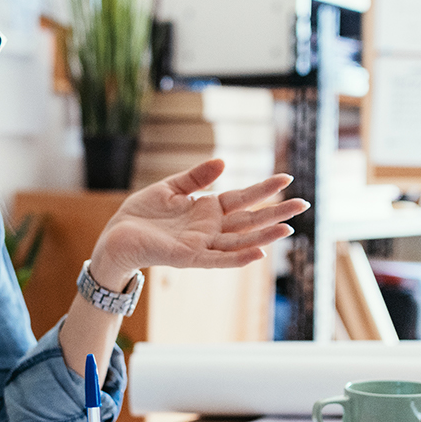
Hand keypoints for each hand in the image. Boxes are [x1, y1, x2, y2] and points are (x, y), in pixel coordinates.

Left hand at [89, 160, 309, 284]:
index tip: (287, 179)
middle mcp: (210, 229)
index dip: (264, 189)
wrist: (116, 236)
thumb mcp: (171, 188)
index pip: (243, 199)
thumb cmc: (141, 214)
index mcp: (207, 211)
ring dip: (264, 236)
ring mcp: (202, 245)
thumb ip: (197, 177)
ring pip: (240, 241)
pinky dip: (239, 257)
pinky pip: (218, 259)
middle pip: (249, 220)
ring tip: (289, 228)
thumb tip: (223, 162)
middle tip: (304, 204)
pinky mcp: (189, 258)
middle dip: (276, 213)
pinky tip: (259, 253)